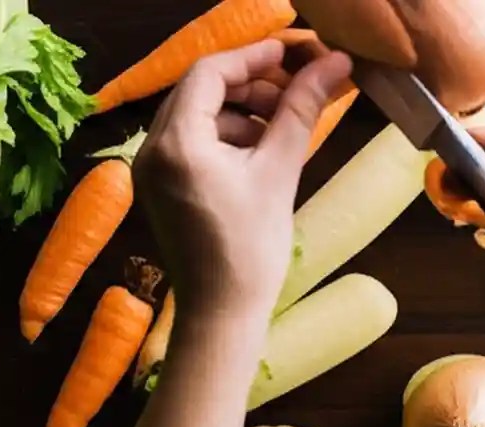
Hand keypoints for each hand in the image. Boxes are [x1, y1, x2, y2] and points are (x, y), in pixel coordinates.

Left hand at [134, 40, 351, 323]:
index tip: (295, 54)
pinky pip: (191, 143)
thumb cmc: (251, 250)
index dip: (255, 57)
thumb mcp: (280, 171)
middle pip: (200, 90)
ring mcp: (151, 170)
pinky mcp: (159, 188)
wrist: (222, 313)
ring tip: (282, 128)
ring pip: (196, 115)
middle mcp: (152, 150)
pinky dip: (225, 137)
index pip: (211, 72)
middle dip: (250, 85)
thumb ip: (301, 109)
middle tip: (294, 91)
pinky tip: (260, 153)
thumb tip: (333, 63)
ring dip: (240, 111)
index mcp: (177, 143)